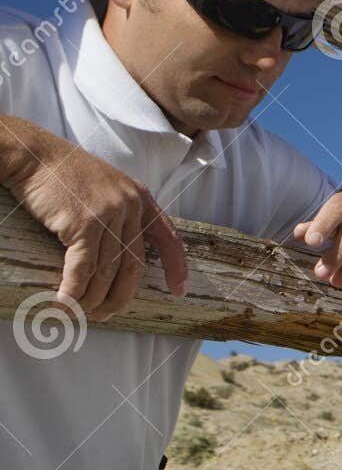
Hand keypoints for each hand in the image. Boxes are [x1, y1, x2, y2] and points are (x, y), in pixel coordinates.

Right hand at [4, 133, 186, 318]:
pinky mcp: (85, 223)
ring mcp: (110, 214)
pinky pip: (83, 268)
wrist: (33, 155)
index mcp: (139, 197)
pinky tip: (64, 304)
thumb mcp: (103, 187)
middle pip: (133, 264)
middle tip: (107, 314)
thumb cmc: (61, 173)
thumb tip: (115, 249)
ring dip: (92, 298)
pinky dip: (73, 290)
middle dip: (120, 295)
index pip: (168, 237)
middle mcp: (130, 206)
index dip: (176, 266)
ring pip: (106, 270)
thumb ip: (116, 211)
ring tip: (81, 313)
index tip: (180, 291)